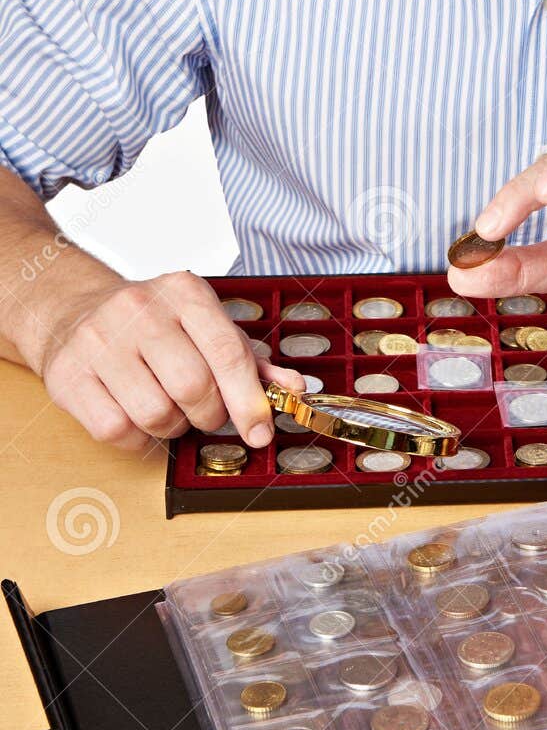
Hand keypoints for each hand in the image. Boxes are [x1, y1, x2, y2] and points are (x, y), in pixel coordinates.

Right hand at [33, 268, 304, 452]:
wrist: (74, 311)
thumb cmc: (152, 325)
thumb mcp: (205, 327)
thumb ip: (251, 361)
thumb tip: (295, 389)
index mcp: (184, 292)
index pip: (227, 352)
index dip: (249, 400)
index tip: (261, 432)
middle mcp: (140, 309)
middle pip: (193, 388)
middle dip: (209, 414)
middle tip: (204, 412)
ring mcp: (99, 341)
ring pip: (155, 414)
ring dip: (172, 427)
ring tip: (167, 408)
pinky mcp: (68, 374)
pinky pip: (116, 430)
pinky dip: (136, 437)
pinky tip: (135, 414)